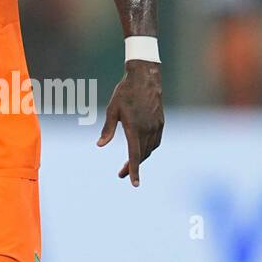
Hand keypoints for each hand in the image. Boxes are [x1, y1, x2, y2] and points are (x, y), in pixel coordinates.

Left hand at [97, 59, 162, 186]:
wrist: (145, 78)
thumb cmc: (124, 92)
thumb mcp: (112, 109)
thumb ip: (107, 129)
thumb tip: (99, 145)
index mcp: (134, 128)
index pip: (134, 155)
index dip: (133, 170)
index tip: (134, 184)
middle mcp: (148, 130)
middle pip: (142, 155)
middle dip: (133, 167)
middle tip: (121, 174)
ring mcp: (156, 127)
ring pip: (150, 150)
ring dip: (141, 158)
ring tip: (130, 163)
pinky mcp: (161, 123)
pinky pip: (156, 142)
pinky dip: (149, 149)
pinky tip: (142, 150)